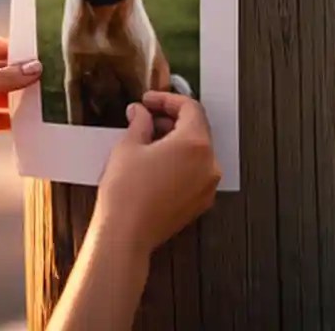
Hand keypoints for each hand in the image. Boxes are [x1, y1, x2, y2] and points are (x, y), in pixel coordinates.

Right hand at [94, 91, 220, 255]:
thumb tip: (141, 114)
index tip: (150, 100)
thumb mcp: (128, 147)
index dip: (167, 99)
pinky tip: (156, 163)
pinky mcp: (199, 202)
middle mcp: (208, 164)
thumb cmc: (126, 194)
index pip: (190, 108)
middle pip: (197, 128)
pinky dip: (180, 162)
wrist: (125, 235)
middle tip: (147, 117)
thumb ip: (139, 123)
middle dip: (172, 119)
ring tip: (148, 140)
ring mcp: (207, 186)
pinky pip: (195, 172)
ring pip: (197, 151)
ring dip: (176, 140)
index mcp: (195, 144)